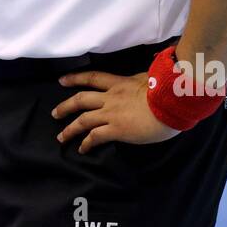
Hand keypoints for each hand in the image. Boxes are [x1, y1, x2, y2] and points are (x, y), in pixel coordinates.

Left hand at [53, 70, 181, 153]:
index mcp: (119, 83)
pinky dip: (86, 143)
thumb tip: (143, 78)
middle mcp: (110, 97)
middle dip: (65, 107)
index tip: (62, 80)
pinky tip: (82, 148)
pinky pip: (95, 137)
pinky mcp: (116, 130)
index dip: (75, 78)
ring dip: (70, 129)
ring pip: (83, 120)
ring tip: (61, 136)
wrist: (171, 103)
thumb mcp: (150, 78)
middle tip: (55, 113)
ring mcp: (111, 114)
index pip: (92, 77)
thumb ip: (140, 80)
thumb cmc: (166, 90)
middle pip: (81, 100)